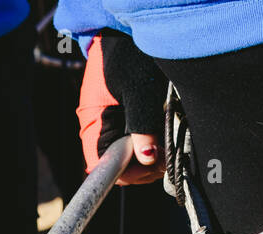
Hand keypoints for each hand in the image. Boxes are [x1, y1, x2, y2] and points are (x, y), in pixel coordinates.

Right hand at [77, 29, 165, 186]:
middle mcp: (98, 129)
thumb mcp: (139, 89)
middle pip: (119, 165)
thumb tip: (147, 158)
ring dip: (151, 153)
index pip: (104, 166)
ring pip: (129, 156)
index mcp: (93, 124)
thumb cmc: (129, 55)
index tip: (156, 162)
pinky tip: (163, 131)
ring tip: (169, 138)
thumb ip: (142, 125)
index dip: (131, 171)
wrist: (127, 32)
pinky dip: (151, 141)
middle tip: (169, 150)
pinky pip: (135, 142)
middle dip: (146, 163)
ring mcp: (110, 125)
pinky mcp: (122, 120)